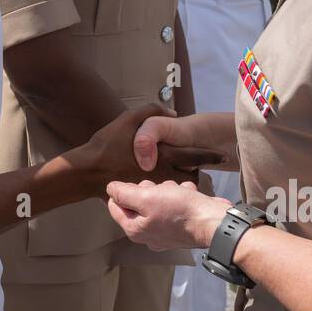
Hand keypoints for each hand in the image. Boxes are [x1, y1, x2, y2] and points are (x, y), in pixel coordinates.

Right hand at [78, 104, 224, 196]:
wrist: (87, 172)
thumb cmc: (108, 145)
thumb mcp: (128, 118)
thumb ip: (154, 112)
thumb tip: (173, 113)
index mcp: (165, 155)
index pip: (196, 156)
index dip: (211, 155)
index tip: (224, 156)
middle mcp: (165, 175)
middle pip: (192, 176)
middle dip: (195, 172)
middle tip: (195, 167)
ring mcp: (156, 188)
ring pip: (179, 188)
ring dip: (182, 184)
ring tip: (178, 179)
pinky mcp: (146, 197)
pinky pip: (165, 197)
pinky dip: (168, 193)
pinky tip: (160, 189)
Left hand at [106, 180, 232, 250]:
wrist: (214, 222)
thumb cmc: (179, 210)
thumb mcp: (146, 197)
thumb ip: (124, 193)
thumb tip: (110, 189)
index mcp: (134, 229)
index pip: (114, 205)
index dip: (124, 190)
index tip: (139, 187)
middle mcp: (147, 234)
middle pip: (137, 201)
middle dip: (150, 189)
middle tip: (161, 190)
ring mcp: (165, 231)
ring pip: (158, 199)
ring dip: (168, 190)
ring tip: (179, 192)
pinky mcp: (181, 226)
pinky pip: (175, 204)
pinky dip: (182, 196)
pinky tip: (188, 195)